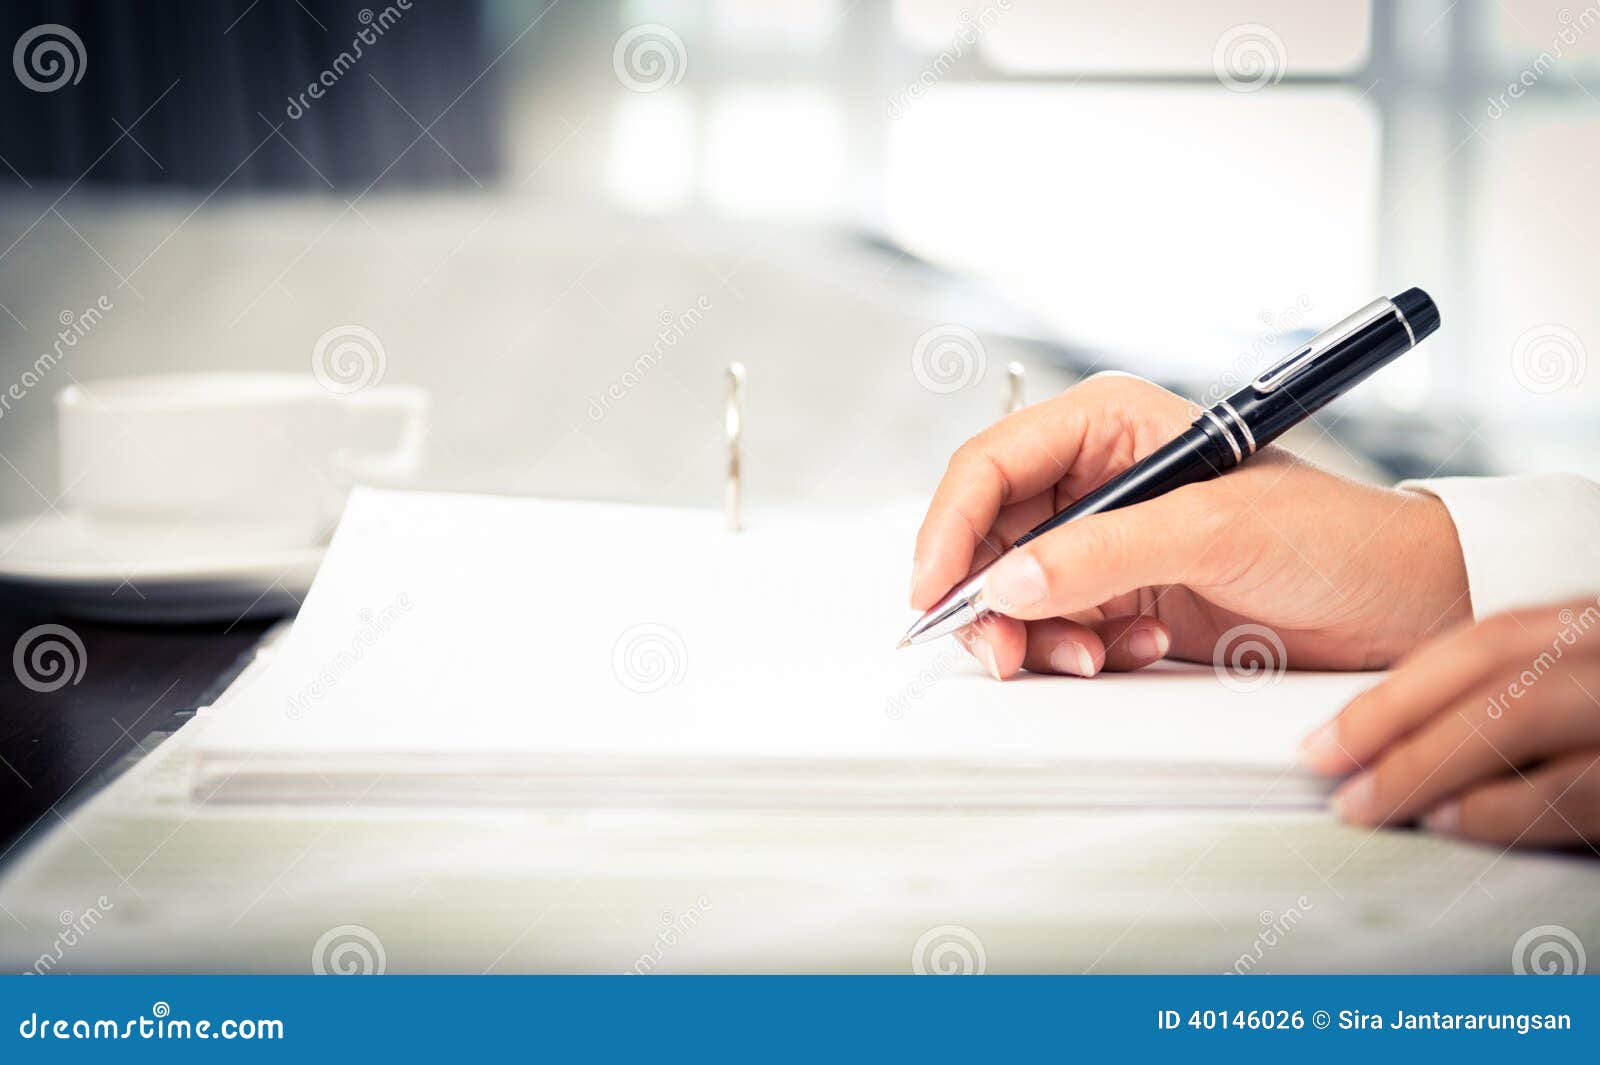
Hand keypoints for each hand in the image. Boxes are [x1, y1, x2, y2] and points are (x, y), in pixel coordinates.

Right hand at [910, 373, 1471, 678]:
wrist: (1404, 605)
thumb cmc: (1337, 536)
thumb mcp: (1216, 532)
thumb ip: (1103, 553)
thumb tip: (1006, 582)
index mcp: (1109, 426)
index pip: (990, 464)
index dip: (948, 526)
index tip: (934, 591)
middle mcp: (1096, 481)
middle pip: (986, 537)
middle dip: (987, 599)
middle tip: (1004, 652)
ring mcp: (1106, 544)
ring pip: (1013, 593)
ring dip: (1037, 636)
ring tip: (1097, 655)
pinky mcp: (1122, 599)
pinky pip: (1056, 630)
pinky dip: (1078, 653)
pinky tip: (1137, 651)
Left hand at [1300, 599, 1599, 846]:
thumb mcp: (1572, 699)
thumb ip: (1504, 701)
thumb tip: (1394, 743)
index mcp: (1590, 633)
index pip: (1483, 641)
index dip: (1395, 685)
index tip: (1324, 733)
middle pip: (1489, 664)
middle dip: (1390, 717)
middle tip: (1324, 765)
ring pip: (1514, 717)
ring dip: (1425, 765)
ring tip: (1370, 803)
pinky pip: (1568, 788)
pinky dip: (1497, 809)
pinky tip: (1449, 822)